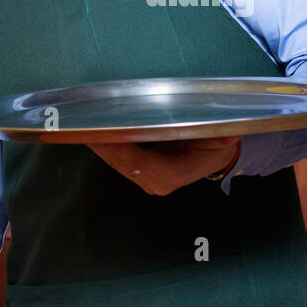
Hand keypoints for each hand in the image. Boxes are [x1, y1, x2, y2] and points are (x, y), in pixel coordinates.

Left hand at [85, 137, 240, 195]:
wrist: (217, 155)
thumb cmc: (218, 143)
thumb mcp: (222, 134)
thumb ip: (217, 131)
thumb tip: (224, 129)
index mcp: (173, 174)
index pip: (137, 161)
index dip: (117, 148)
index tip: (100, 133)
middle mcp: (156, 182)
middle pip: (120, 162)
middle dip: (100, 144)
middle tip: (82, 124)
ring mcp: (146, 180)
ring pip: (116, 162)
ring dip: (98, 146)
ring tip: (82, 126)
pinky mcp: (140, 174)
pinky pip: (119, 160)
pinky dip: (106, 147)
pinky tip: (94, 133)